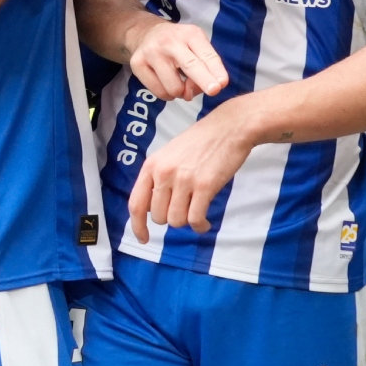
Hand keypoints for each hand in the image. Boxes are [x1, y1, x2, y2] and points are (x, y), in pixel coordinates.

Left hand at [127, 101, 257, 239]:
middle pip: (158, 216)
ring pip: (176, 220)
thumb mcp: (170, 155)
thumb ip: (159, 178)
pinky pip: (194, 219)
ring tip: (197, 214)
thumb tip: (153, 208)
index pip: (136, 203)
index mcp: (151, 165)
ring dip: (187, 222)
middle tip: (185, 210)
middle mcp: (164, 173)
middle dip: (171, 219)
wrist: (229, 128)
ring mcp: (183, 180)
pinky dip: (200, 226)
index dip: (137, 226)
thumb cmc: (201, 142)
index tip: (143, 238)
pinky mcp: (204, 186)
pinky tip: (205, 222)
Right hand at [129, 21, 228, 101]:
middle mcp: (169, 41)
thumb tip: (205, 90)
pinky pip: (159, 92)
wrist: (146, 32)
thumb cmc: (179, 43)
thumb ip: (204, 65)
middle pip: (190, 66)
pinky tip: (167, 84)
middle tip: (213, 91)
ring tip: (180, 84)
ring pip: (174, 87)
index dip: (215, 70)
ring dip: (182, 93)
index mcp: (190, 34)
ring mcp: (151, 52)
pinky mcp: (137, 64)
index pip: (206, 54)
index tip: (221, 84)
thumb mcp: (196, 45)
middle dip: (204, 81)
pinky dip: (167, 94)